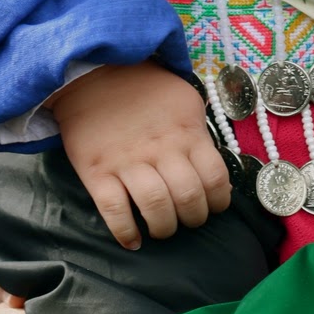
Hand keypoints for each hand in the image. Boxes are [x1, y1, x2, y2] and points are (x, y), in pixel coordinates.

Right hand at [48, 61, 231, 248]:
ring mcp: (128, 161)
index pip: (215, 177)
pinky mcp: (97, 172)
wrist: (94, 73)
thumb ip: (199, 132)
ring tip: (163, 228)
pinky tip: (133, 240)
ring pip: (155, 207)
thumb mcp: (185, 99)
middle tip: (188, 219)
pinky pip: (114, 211)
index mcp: (187, 132)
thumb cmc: (145, 88)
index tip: (214, 207)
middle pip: (188, 197)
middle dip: (193, 218)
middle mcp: (161, 149)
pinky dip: (125, 232)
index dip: (219, 200)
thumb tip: (211, 165)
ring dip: (163, 227)